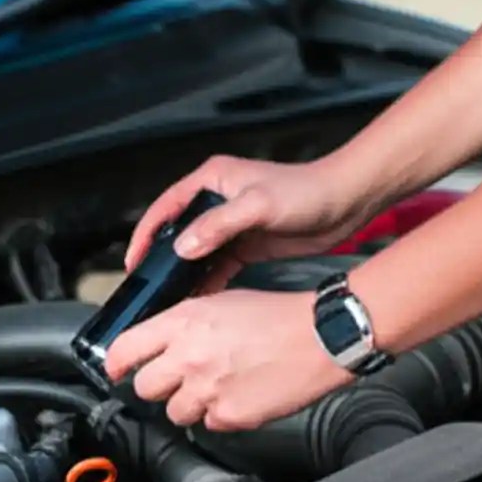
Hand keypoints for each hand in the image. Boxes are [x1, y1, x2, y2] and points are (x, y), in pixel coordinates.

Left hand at [104, 289, 351, 429]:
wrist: (321, 336)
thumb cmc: (277, 316)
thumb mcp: (220, 302)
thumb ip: (183, 324)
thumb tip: (158, 342)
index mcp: (183, 322)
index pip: (124, 349)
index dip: (116, 364)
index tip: (117, 370)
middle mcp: (189, 356)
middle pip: (144, 388)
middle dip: (158, 386)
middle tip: (178, 380)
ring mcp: (207, 388)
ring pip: (174, 412)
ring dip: (190, 403)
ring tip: (216, 386)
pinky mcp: (229, 414)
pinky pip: (209, 424)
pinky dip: (220, 415)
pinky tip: (238, 395)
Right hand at [125, 156, 371, 290]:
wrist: (347, 202)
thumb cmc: (309, 190)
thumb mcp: (259, 205)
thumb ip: (218, 225)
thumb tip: (183, 247)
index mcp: (212, 181)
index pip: (166, 208)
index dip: (146, 234)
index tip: (134, 261)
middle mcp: (217, 200)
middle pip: (176, 232)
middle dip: (161, 259)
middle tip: (148, 285)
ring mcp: (231, 223)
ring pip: (196, 252)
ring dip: (185, 274)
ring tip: (172, 298)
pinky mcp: (246, 243)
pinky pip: (217, 266)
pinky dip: (208, 282)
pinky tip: (202, 300)